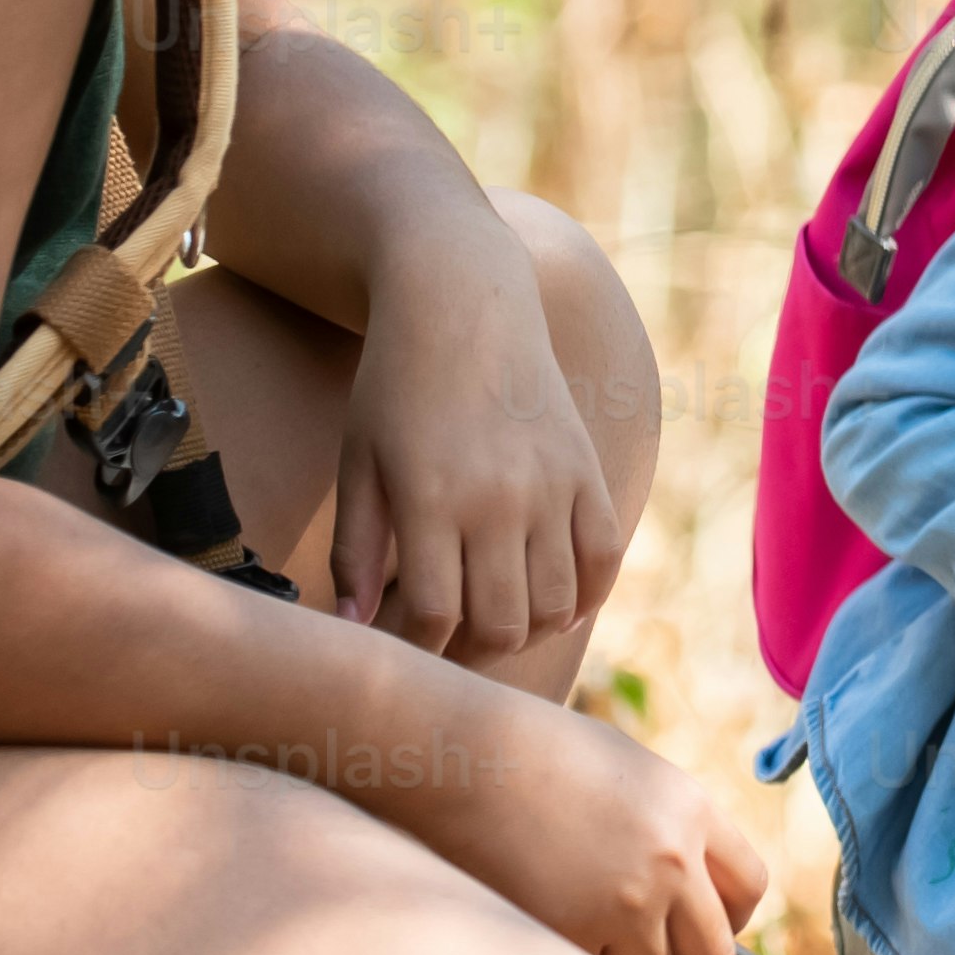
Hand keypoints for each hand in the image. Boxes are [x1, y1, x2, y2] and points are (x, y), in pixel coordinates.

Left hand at [318, 215, 627, 672]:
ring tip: (492, 624)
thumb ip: (355, 551)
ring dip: (522, 631)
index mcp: (431, 498)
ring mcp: (551, 484)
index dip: (416, 651)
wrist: (462, 299)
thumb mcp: (359, 461)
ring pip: (553, 604)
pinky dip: (582, 597)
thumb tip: (352, 628)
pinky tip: (551, 602)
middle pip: (498, 625)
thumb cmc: (394, 384)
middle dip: (469, 655)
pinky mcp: (585, 470)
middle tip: (447, 648)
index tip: (401, 648)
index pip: (433, 618)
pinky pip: (601, 560)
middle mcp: (498, 497)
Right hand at [386, 680, 769, 954]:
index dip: (727, 916)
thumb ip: (668, 830)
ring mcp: (624, 900)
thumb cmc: (530, 757)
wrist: (460, 752)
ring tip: (587, 937)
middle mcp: (671, 858)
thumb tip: (692, 898)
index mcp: (689, 809)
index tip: (699, 925)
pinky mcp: (573, 931)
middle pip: (714, 951)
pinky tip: (552, 933)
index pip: (749, 888)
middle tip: (643, 951)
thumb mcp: (625, 773)